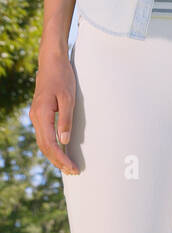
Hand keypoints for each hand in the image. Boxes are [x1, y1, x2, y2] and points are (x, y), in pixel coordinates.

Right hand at [30, 52, 78, 175]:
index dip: (61, 158)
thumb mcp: (68, 97)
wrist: (51, 61)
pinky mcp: (40, 113)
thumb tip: (64, 141)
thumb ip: (66, 119)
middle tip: (73, 171)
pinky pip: (44, 135)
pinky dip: (52, 146)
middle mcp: (36, 117)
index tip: (72, 167)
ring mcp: (36, 116)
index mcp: (42, 115)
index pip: (50, 144)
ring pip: (43, 142)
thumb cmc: (62, 76)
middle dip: (58, 161)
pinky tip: (61, 150)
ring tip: (68, 166)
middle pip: (45, 147)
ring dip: (55, 155)